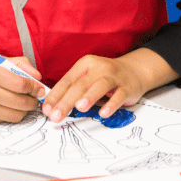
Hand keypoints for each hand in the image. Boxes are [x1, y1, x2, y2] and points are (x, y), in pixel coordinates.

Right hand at [0, 57, 44, 123]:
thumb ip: (17, 64)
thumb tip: (37, 76)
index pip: (22, 84)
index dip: (35, 88)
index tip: (39, 89)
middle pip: (22, 102)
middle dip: (33, 102)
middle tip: (35, 99)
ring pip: (16, 115)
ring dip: (24, 111)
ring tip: (24, 104)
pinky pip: (5, 120)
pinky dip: (11, 115)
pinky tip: (9, 108)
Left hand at [42, 48, 177, 123]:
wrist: (134, 70)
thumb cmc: (105, 76)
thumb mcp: (88, 76)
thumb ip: (74, 88)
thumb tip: (53, 105)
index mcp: (85, 64)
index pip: (67, 80)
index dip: (56, 95)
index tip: (46, 109)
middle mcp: (99, 68)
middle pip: (80, 85)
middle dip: (66, 101)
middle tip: (56, 115)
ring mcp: (113, 76)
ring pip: (100, 86)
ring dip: (89, 96)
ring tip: (79, 108)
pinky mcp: (127, 87)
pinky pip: (118, 96)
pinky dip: (111, 104)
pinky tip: (104, 113)